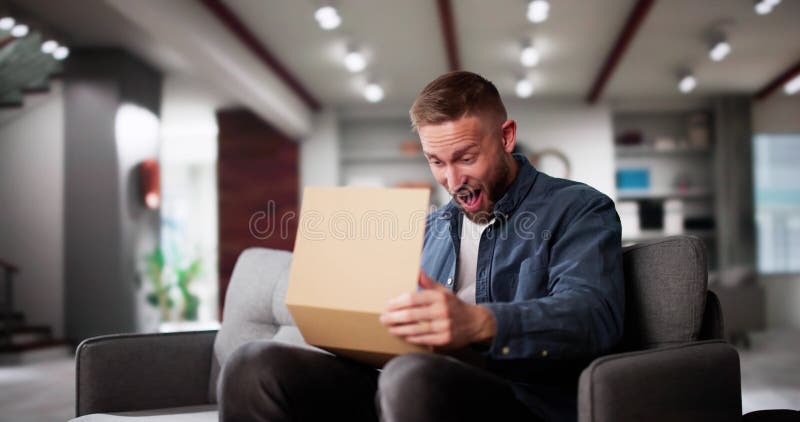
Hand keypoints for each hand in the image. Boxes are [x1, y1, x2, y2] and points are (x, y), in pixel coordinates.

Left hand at [379, 270, 495, 349]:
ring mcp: (444, 326)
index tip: (388, 305)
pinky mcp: (445, 339)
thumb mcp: (443, 291)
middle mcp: (442, 311)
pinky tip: (403, 335)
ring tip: (389, 327)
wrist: (475, 323)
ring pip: (415, 329)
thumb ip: (428, 282)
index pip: (413, 299)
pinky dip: (411, 338)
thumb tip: (417, 269)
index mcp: (439, 297)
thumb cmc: (453, 305)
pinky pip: (423, 339)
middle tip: (383, 318)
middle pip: (411, 315)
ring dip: (399, 329)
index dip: (398, 303)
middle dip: (394, 317)